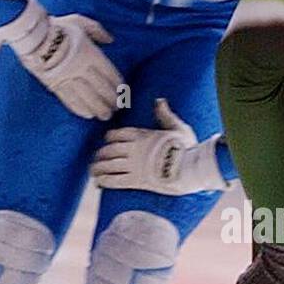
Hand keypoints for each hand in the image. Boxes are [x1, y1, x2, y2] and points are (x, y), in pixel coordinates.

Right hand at [0, 0, 121, 119]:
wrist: (32, 35)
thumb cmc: (57, 26)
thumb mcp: (80, 21)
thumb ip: (97, 30)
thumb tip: (110, 39)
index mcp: (90, 53)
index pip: (109, 73)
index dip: (117, 84)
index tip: (122, 91)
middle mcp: (81, 68)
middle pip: (101, 89)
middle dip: (111, 100)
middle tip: (118, 107)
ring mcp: (68, 79)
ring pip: (88, 98)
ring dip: (99, 109)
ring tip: (106, 116)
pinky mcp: (55, 86)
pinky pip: (70, 100)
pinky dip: (80, 109)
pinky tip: (88, 115)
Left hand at [90, 98, 226, 193]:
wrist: (189, 168)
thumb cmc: (187, 148)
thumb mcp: (178, 127)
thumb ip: (165, 115)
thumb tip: (159, 100)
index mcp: (142, 136)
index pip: (117, 134)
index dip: (109, 138)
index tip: (107, 141)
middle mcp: (134, 149)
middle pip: (109, 150)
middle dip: (100, 154)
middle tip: (96, 158)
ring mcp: (133, 165)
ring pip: (109, 165)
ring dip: (98, 168)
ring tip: (93, 171)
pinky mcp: (136, 180)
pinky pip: (115, 180)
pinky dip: (104, 180)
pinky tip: (98, 182)